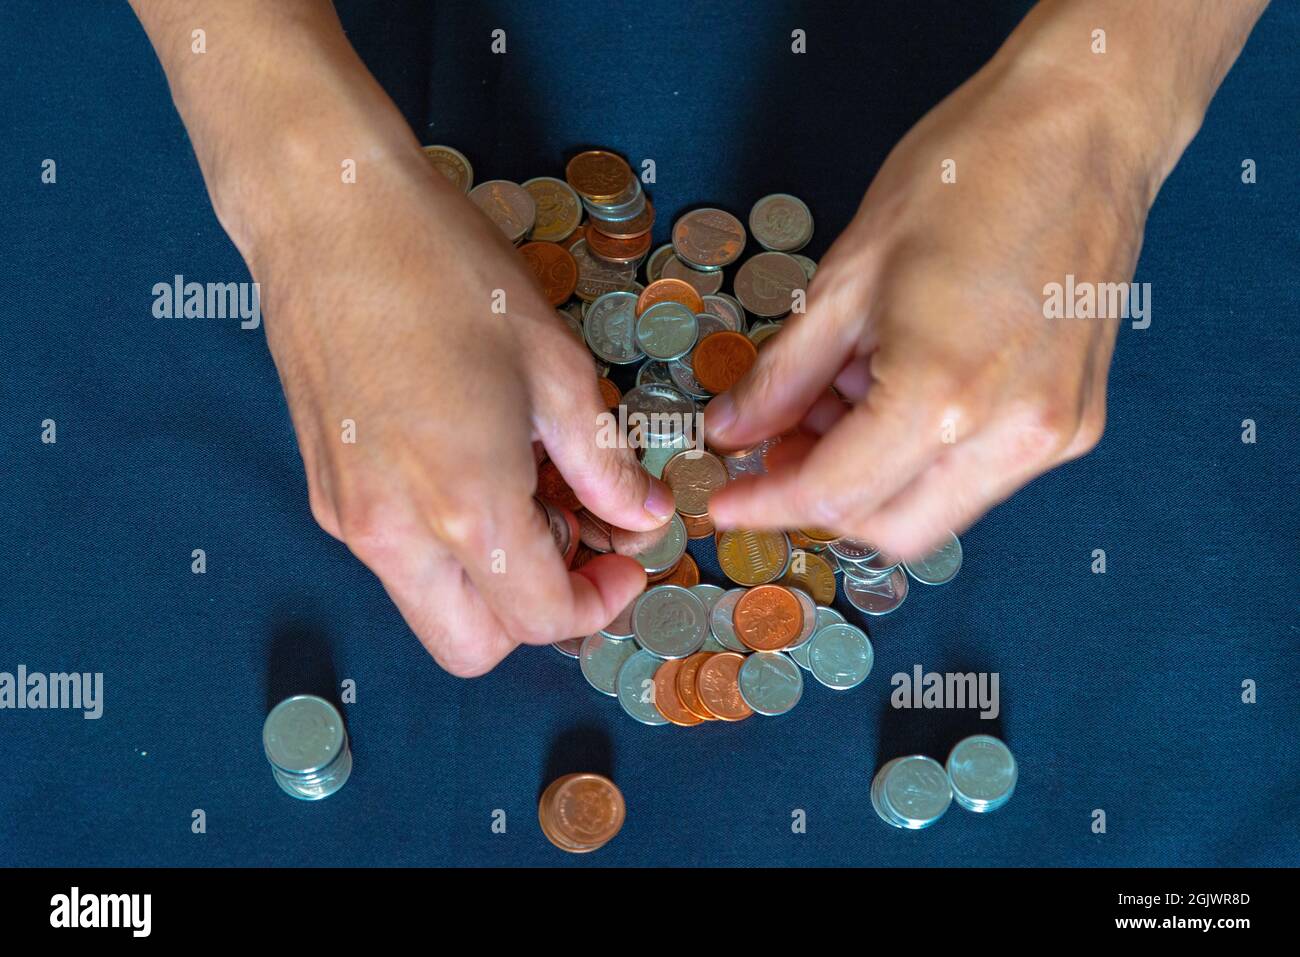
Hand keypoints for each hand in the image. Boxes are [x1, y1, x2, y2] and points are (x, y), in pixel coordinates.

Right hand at [253, 152, 673, 675]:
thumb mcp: (555, 365)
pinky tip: (475, 470)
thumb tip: (642, 517)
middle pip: (474, 647)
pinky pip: (397, 562)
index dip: (600, 604)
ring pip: (431, 609)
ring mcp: (349, 518)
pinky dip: (447, 549)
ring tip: (531, 494)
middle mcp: (395, 534)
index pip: (541, 620)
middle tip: (579, 543)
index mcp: (466, 506)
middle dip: (538, 616)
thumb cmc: (449, 272)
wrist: (327, 214)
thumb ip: (603, 462)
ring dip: (492, 586)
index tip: (627, 557)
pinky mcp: (326, 492)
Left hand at [705, 49, 1155, 559]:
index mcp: (942, 395)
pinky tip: (899, 386)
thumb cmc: (966, 175)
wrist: (1084, 128)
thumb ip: (784, 375)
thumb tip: (733, 431)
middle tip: (776, 446)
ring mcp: (1053, 435)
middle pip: (890, 529)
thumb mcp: (846, 277)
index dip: (766, 504)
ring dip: (873, 478)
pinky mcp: (1077, 422)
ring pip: (937, 511)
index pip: (833, 494)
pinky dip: (923, 456)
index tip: (725, 500)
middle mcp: (1010, 435)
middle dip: (821, 500)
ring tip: (842, 393)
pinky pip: (980, 477)